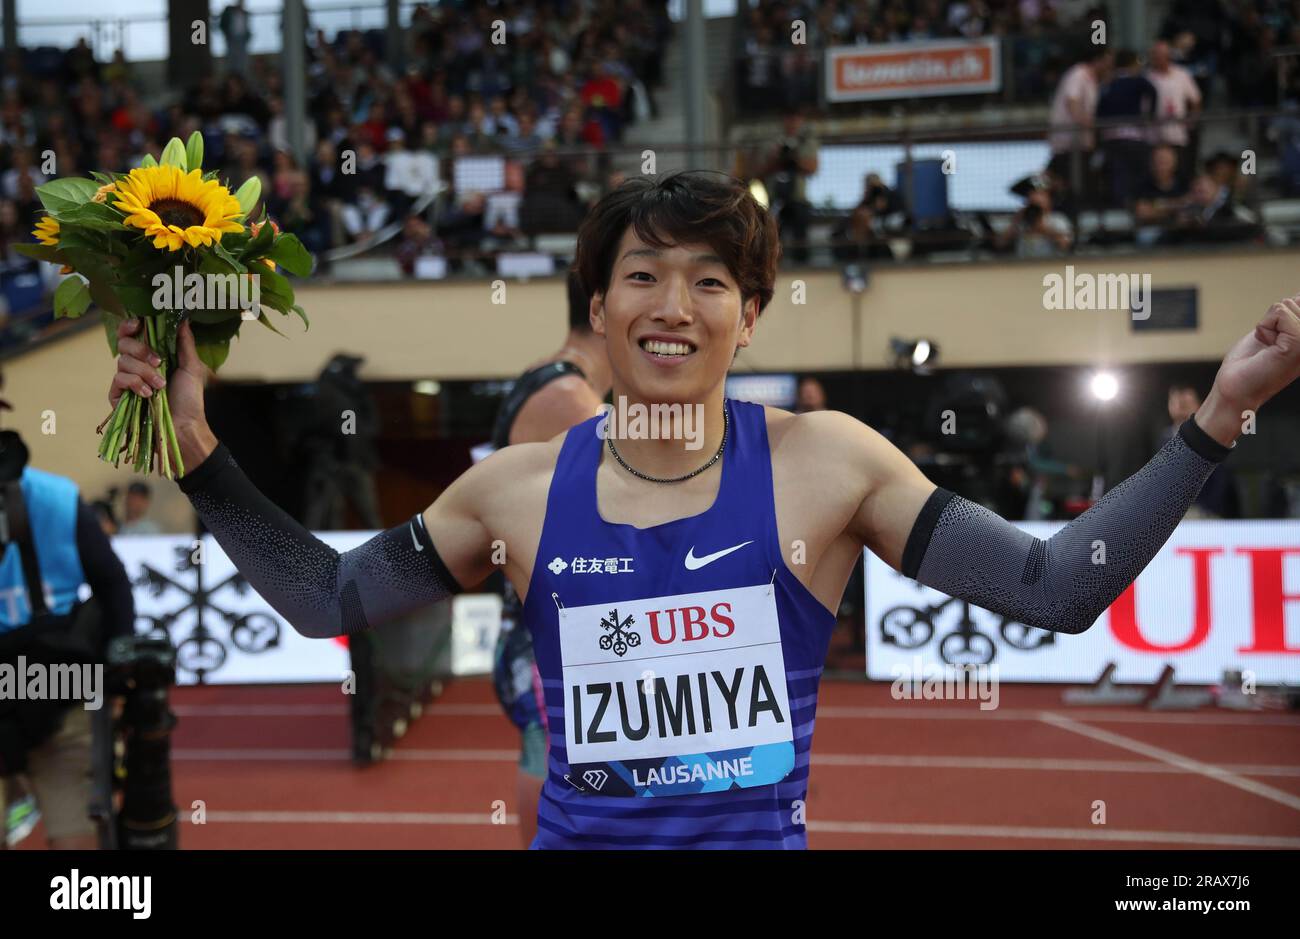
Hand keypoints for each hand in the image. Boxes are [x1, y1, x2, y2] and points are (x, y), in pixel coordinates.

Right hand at [109, 318, 208, 429]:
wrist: (184, 426)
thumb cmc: (189, 399)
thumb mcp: (191, 367)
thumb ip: (184, 342)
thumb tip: (182, 318)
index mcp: (150, 356)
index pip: (131, 334)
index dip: (130, 325)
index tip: (138, 322)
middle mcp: (135, 365)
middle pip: (123, 344)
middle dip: (141, 350)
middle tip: (158, 361)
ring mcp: (125, 381)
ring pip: (122, 362)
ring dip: (144, 372)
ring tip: (161, 386)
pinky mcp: (118, 396)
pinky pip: (119, 380)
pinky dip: (135, 383)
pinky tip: (148, 394)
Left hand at [1198, 295, 1299, 443]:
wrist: (1236, 388)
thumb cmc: (1251, 362)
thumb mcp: (1275, 331)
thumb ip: (1292, 314)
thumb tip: (1298, 297)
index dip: (1282, 315)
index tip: (1275, 340)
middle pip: (1296, 300)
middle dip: (1275, 318)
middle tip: (1270, 344)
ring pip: (1287, 304)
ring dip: (1268, 324)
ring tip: (1269, 346)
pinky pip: (1280, 312)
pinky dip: (1265, 327)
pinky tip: (1267, 346)